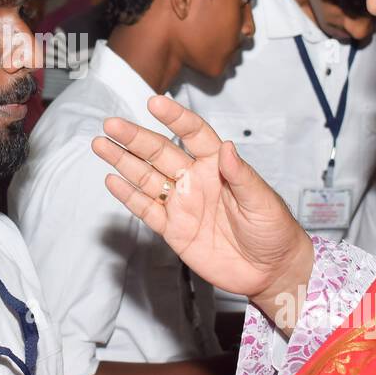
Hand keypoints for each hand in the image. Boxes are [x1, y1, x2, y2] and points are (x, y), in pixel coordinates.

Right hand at [91, 95, 313, 305]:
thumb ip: (242, 176)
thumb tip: (228, 148)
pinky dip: (128, 196)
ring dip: (123, 161)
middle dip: (135, 138)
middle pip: (160, 153)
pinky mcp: (173, 229)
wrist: (269, 271)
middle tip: (112, 125)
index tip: (154, 103)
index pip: (193, 134)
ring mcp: (181, 204)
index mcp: (217, 166)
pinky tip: (112, 181)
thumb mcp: (263, 201)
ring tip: (101, 145)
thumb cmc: (273, 230)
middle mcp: (195, 180)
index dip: (175, 118)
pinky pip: (146, 209)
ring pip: (146, 178)